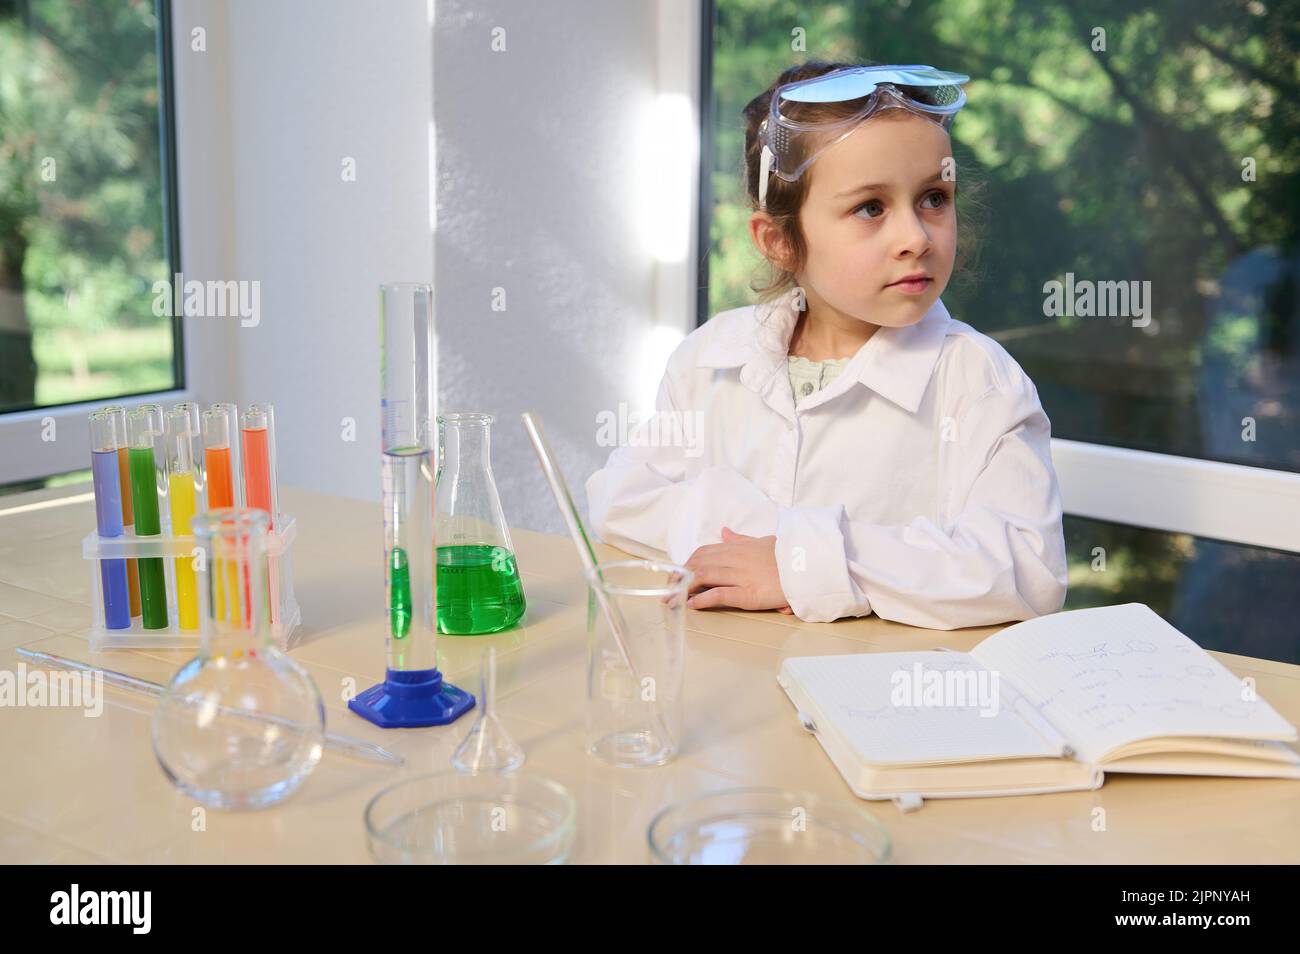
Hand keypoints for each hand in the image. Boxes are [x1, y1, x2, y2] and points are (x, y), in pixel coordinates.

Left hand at [669, 526, 792, 612]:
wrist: (810, 566)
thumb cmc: (789, 556)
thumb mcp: (762, 542)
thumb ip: (741, 539)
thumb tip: (725, 531)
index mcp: (738, 548)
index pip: (702, 553)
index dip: (685, 564)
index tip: (675, 575)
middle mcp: (736, 560)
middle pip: (697, 565)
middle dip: (678, 578)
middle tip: (666, 591)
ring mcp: (741, 576)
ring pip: (703, 577)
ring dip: (682, 590)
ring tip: (671, 601)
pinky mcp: (749, 594)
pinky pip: (719, 594)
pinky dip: (702, 600)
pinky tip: (691, 606)